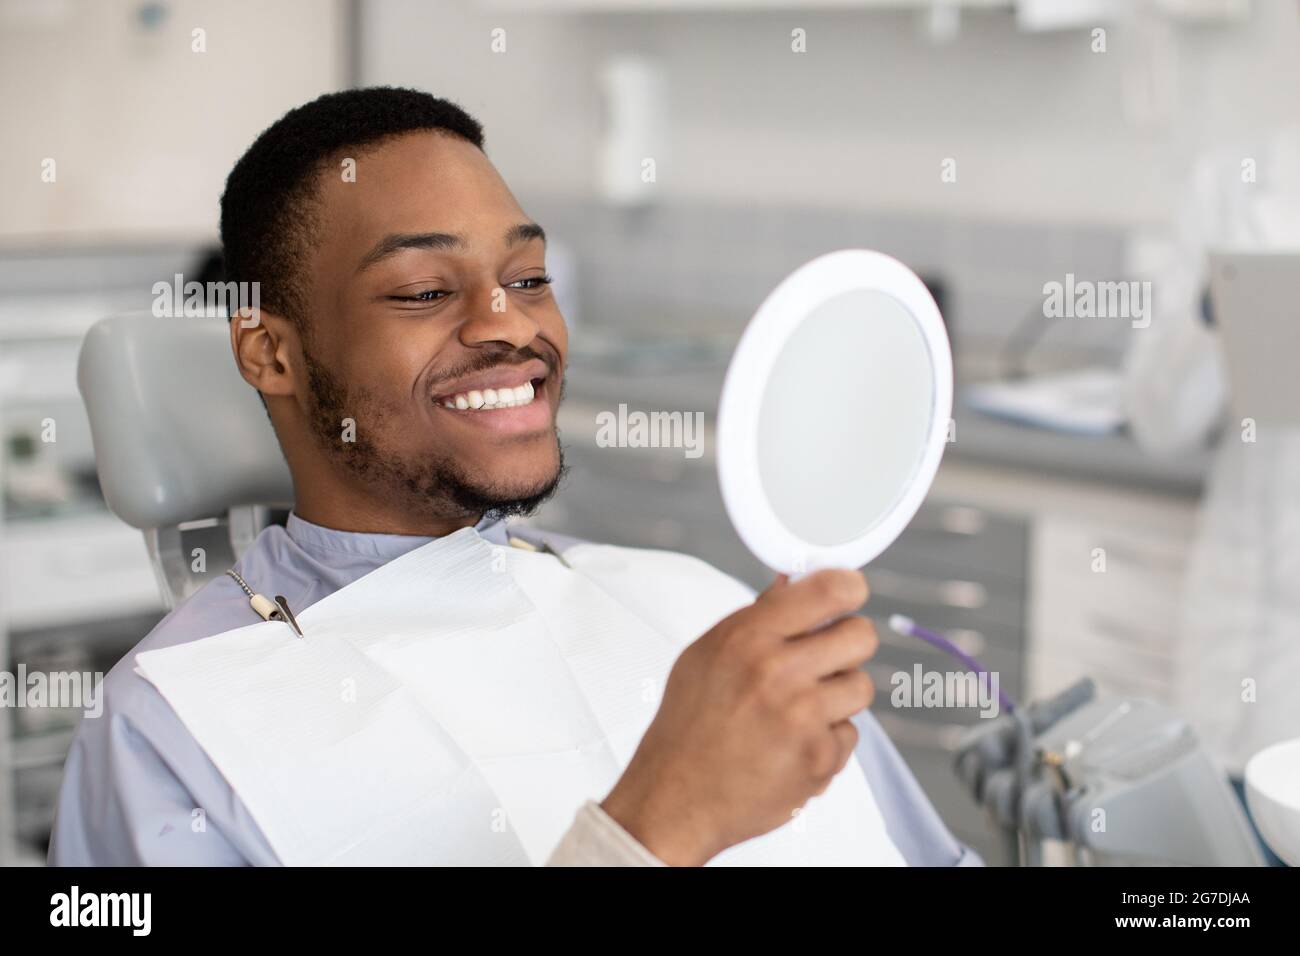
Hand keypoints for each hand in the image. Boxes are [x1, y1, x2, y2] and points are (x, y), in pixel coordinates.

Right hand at [601, 569, 876, 865]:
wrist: (676, 798)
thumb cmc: (689, 724)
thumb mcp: (707, 654)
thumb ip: (758, 616)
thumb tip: (794, 580)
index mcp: (748, 637)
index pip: (829, 590)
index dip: (849, 588)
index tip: (850, 593)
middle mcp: (778, 672)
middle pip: (861, 635)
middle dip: (850, 643)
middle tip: (829, 656)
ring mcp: (803, 718)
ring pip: (861, 685)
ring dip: (838, 695)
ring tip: (799, 709)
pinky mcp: (820, 758)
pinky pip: (849, 733)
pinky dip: (826, 739)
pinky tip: (790, 745)